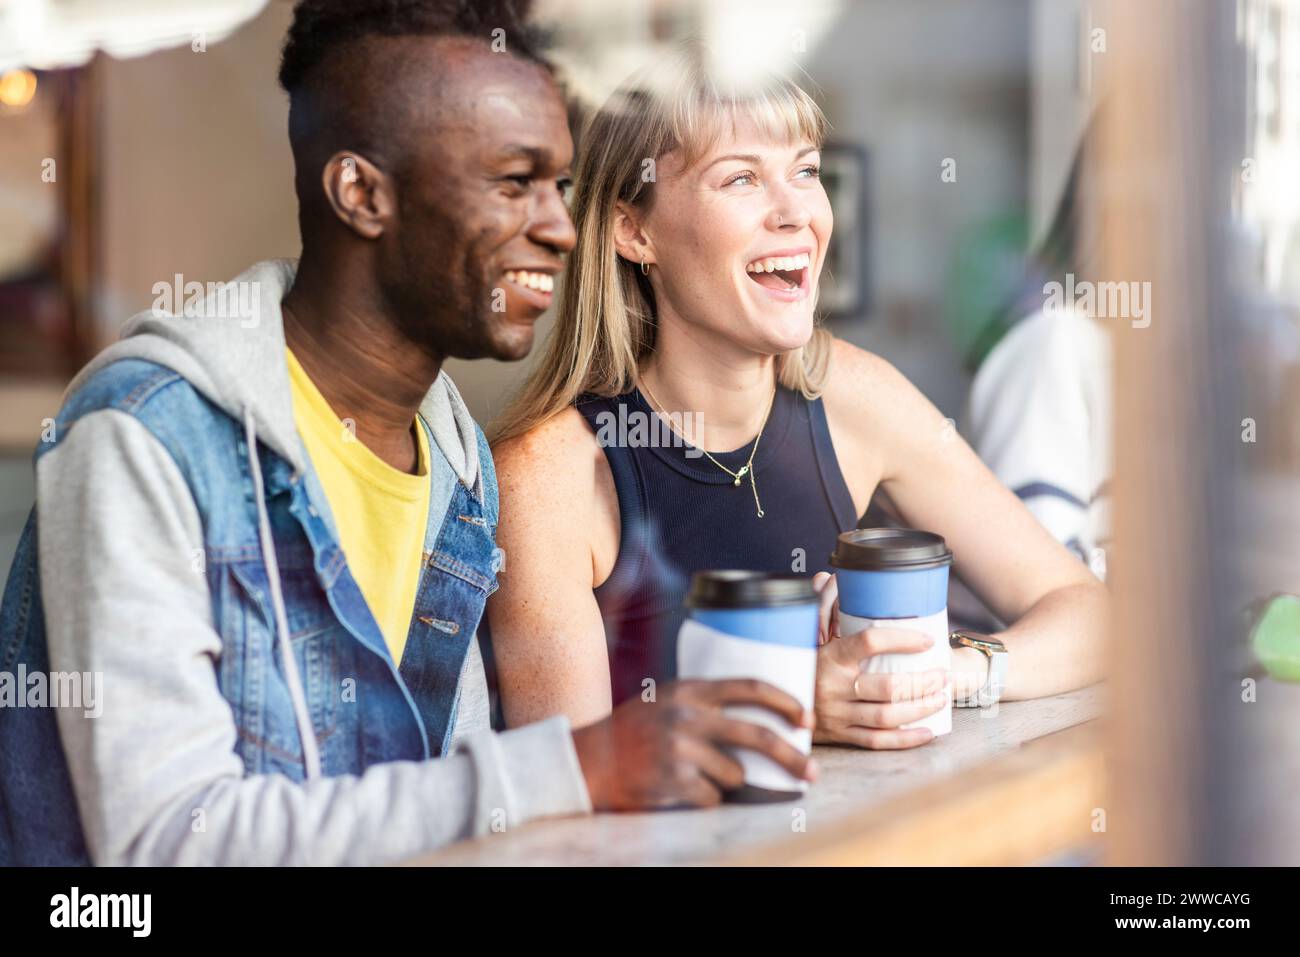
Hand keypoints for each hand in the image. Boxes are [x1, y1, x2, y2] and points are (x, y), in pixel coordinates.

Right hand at [571, 679, 816, 810]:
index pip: (750, 687)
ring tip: (696, 774)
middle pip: (758, 735)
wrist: (590, 761)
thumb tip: (763, 714)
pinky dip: (704, 798)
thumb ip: (705, 700)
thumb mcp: (667, 699)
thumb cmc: (635, 731)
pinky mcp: (674, 780)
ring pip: (736, 774)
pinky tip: (680, 789)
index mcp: (689, 689)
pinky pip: (713, 797)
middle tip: (813, 772)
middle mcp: (687, 714)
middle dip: (792, 757)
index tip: (806, 719)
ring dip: (726, 781)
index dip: (785, 702)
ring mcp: (680, 748)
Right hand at [811, 572, 948, 749]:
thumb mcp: (806, 635)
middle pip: (888, 686)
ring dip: (921, 707)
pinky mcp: (840, 735)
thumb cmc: (800, 662)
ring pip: (887, 715)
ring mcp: (837, 714)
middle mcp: (833, 686)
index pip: (870, 641)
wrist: (771, 703)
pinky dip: (906, 738)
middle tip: (944, 675)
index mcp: (829, 655)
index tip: (926, 639)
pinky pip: (878, 740)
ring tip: (941, 697)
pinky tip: (927, 731)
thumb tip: (828, 576)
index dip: (902, 639)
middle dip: (924, 682)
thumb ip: (819, 607)